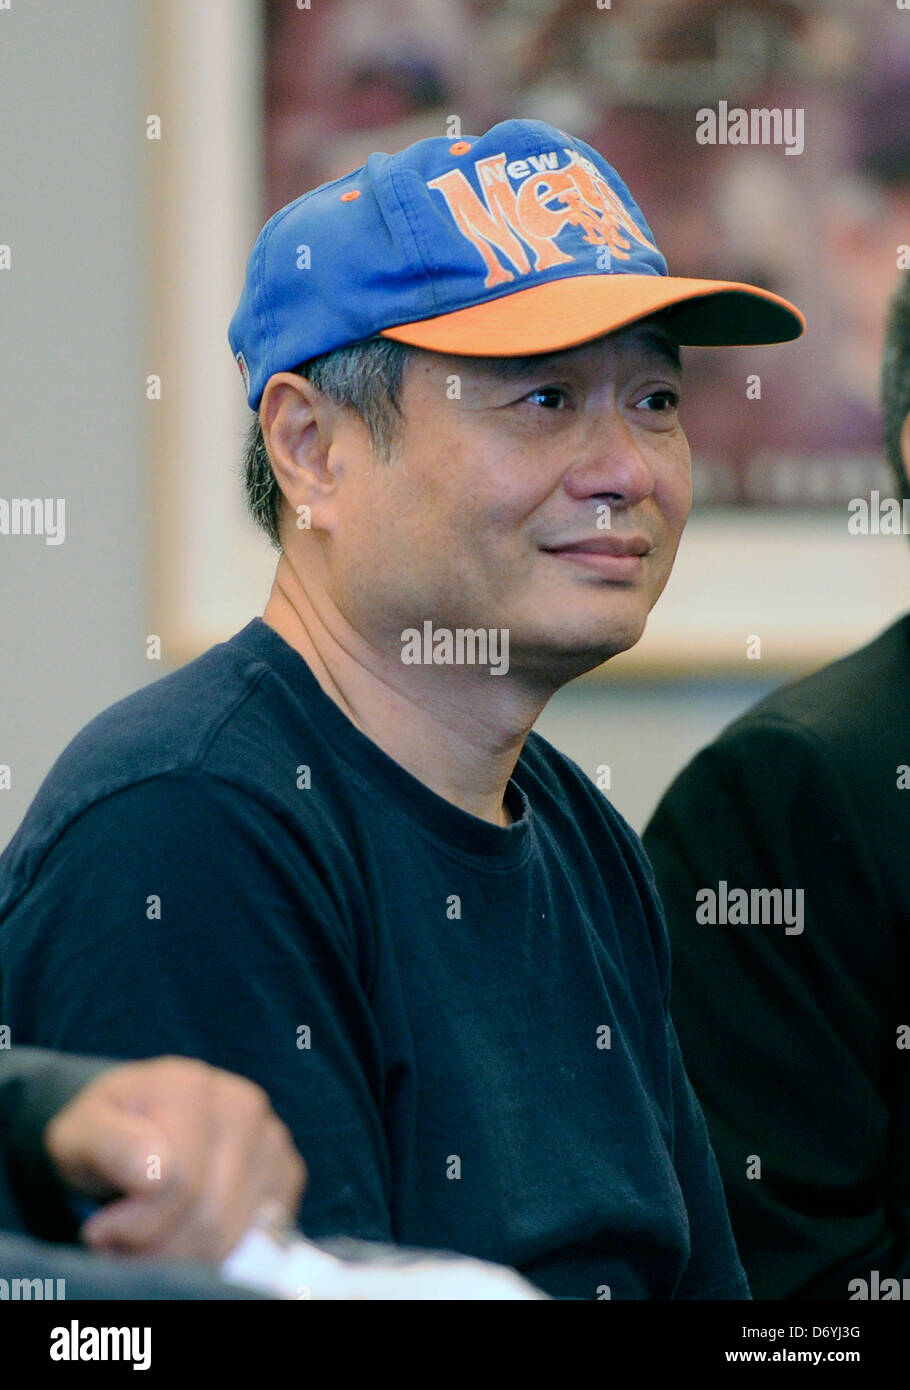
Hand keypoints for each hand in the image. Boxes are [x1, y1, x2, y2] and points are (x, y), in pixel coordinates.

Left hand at [43, 1055, 306, 1261]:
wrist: (139, 1120)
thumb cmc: (106, 1130)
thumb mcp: (79, 1133)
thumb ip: (106, 1144)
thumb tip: (153, 1171)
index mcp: (188, 1085)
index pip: (177, 1185)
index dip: (135, 1226)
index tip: (99, 1230)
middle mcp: (241, 1102)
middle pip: (208, 1215)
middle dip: (157, 1248)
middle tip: (121, 1245)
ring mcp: (271, 1135)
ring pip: (232, 1234)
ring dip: (183, 1256)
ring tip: (148, 1240)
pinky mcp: (287, 1169)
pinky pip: (259, 1236)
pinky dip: (219, 1253)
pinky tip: (187, 1233)